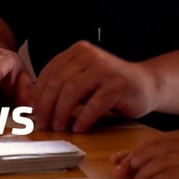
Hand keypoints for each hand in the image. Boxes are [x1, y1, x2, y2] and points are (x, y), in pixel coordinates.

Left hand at [31, 40, 157, 131]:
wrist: (147, 84)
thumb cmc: (111, 85)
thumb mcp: (84, 78)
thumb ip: (62, 85)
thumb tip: (32, 102)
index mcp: (79, 51)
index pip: (50, 72)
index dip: (38, 94)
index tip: (33, 112)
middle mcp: (91, 56)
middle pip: (58, 81)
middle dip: (46, 106)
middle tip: (43, 124)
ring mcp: (105, 69)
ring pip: (72, 91)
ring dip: (61, 112)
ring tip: (59, 127)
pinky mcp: (118, 86)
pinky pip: (94, 104)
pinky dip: (83, 118)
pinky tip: (79, 127)